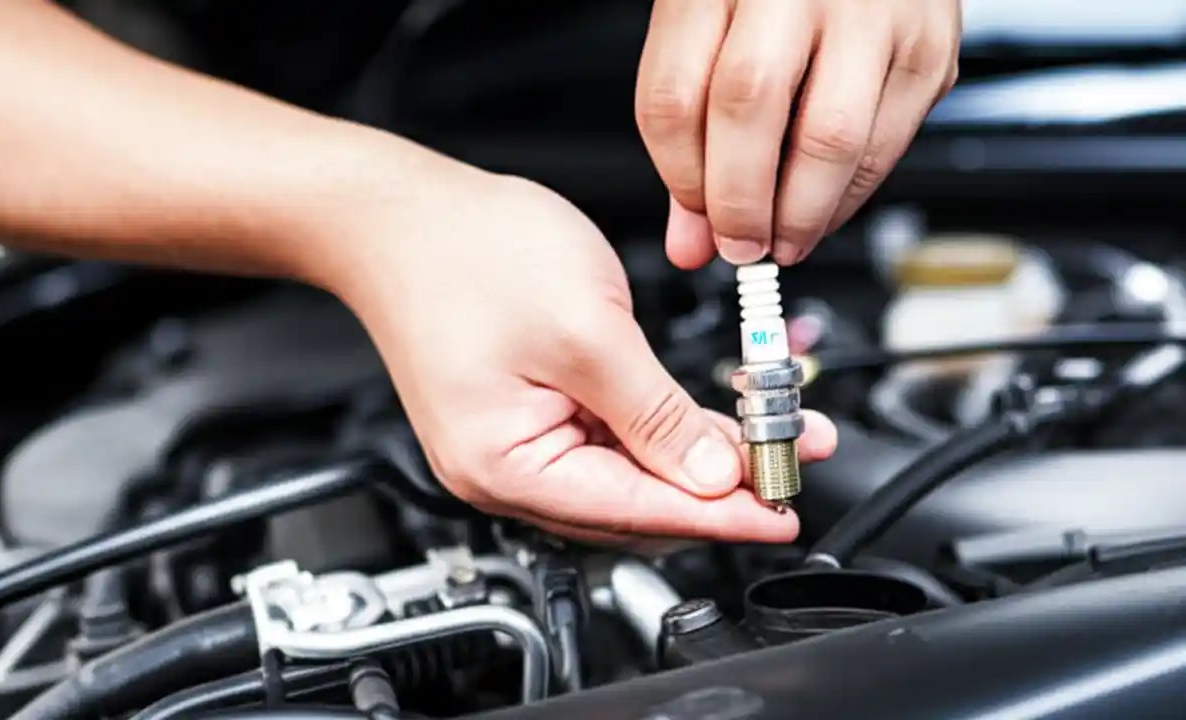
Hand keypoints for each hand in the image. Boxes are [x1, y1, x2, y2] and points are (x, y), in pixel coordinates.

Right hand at [323, 173, 834, 544]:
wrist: (397, 214)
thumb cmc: (465, 254)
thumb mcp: (587, 331)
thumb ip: (657, 415)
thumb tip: (715, 475)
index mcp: (507, 465)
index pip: (639, 512)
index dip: (724, 515)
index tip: (785, 512)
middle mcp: (503, 473)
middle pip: (634, 505)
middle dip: (721, 485)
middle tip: (792, 462)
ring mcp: (510, 447)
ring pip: (626, 476)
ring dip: (698, 459)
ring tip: (767, 434)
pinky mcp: (523, 418)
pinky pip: (605, 444)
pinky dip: (660, 433)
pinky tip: (706, 418)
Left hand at [636, 0, 960, 267]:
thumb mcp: (710, 31)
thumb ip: (692, 132)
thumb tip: (692, 240)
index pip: (675, 95)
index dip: (682, 178)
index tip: (695, 220)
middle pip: (748, 108)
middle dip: (739, 204)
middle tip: (739, 245)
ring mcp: (872, 12)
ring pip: (830, 140)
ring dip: (801, 215)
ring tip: (783, 241)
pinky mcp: (930, 45)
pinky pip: (887, 145)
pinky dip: (850, 197)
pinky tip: (824, 206)